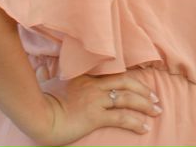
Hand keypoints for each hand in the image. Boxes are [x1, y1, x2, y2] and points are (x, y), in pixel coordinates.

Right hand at [32, 64, 162, 145]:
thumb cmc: (39, 99)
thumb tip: (40, 68)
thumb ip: (45, 73)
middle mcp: (93, 84)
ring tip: (157, 111)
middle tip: (155, 98)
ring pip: (127, 98)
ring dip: (145, 104)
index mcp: (84, 75)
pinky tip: (145, 127)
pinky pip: (121, 117)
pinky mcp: (96, 115)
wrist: (38, 114)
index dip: (129, 77)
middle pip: (126, 82)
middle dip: (144, 90)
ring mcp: (96, 99)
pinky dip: (136, 122)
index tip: (140, 82)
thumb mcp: (44, 82)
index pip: (112, 71)